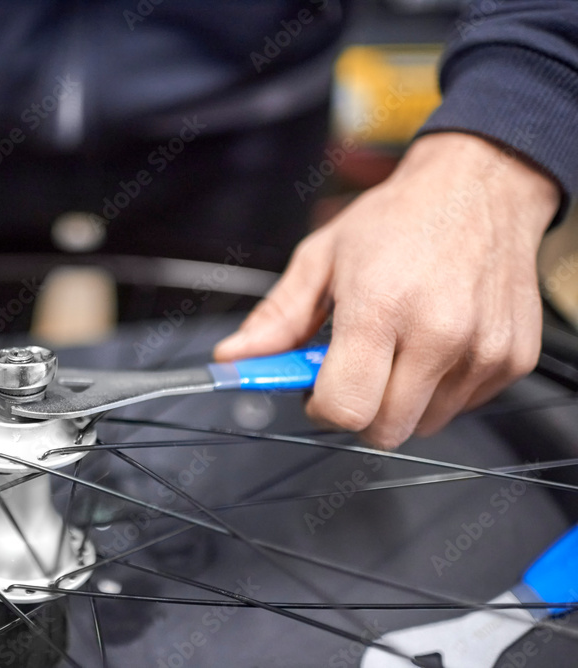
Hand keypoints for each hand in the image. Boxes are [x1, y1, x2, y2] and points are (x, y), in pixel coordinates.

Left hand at [215, 133, 559, 447]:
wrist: (481, 186)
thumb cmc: (398, 220)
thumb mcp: (321, 258)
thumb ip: (277, 318)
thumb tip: (233, 357)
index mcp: (381, 307)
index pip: (345, 408)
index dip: (320, 407)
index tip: (316, 389)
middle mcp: (439, 333)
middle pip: (385, 430)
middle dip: (359, 410)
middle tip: (354, 369)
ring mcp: (483, 350)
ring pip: (424, 425)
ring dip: (400, 401)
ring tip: (396, 348)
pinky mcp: (514, 359)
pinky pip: (462, 407)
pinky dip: (439, 390)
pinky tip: (432, 344)